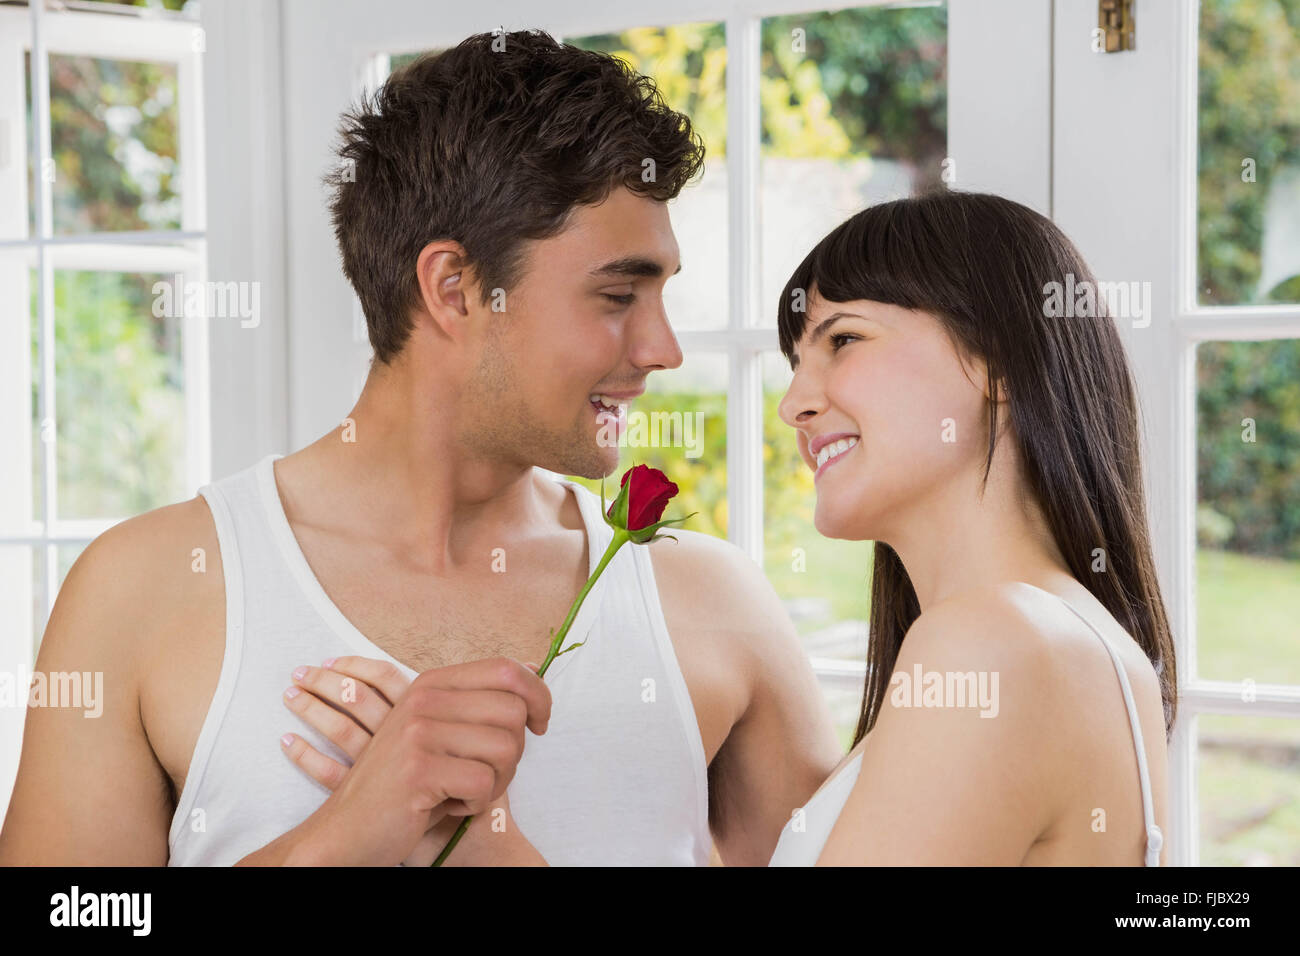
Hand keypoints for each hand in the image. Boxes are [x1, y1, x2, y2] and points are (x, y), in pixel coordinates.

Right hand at [279, 655, 549, 865]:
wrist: (348, 828)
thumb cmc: (406, 783)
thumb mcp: (440, 729)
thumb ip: (481, 698)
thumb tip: (533, 665)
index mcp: (432, 683)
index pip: (508, 670)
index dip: (538, 697)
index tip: (539, 725)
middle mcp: (425, 699)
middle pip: (514, 712)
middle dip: (514, 753)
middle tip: (486, 774)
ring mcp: (418, 731)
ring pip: (505, 749)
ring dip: (496, 783)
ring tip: (464, 791)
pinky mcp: (418, 769)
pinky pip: (484, 782)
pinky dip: (476, 803)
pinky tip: (451, 806)